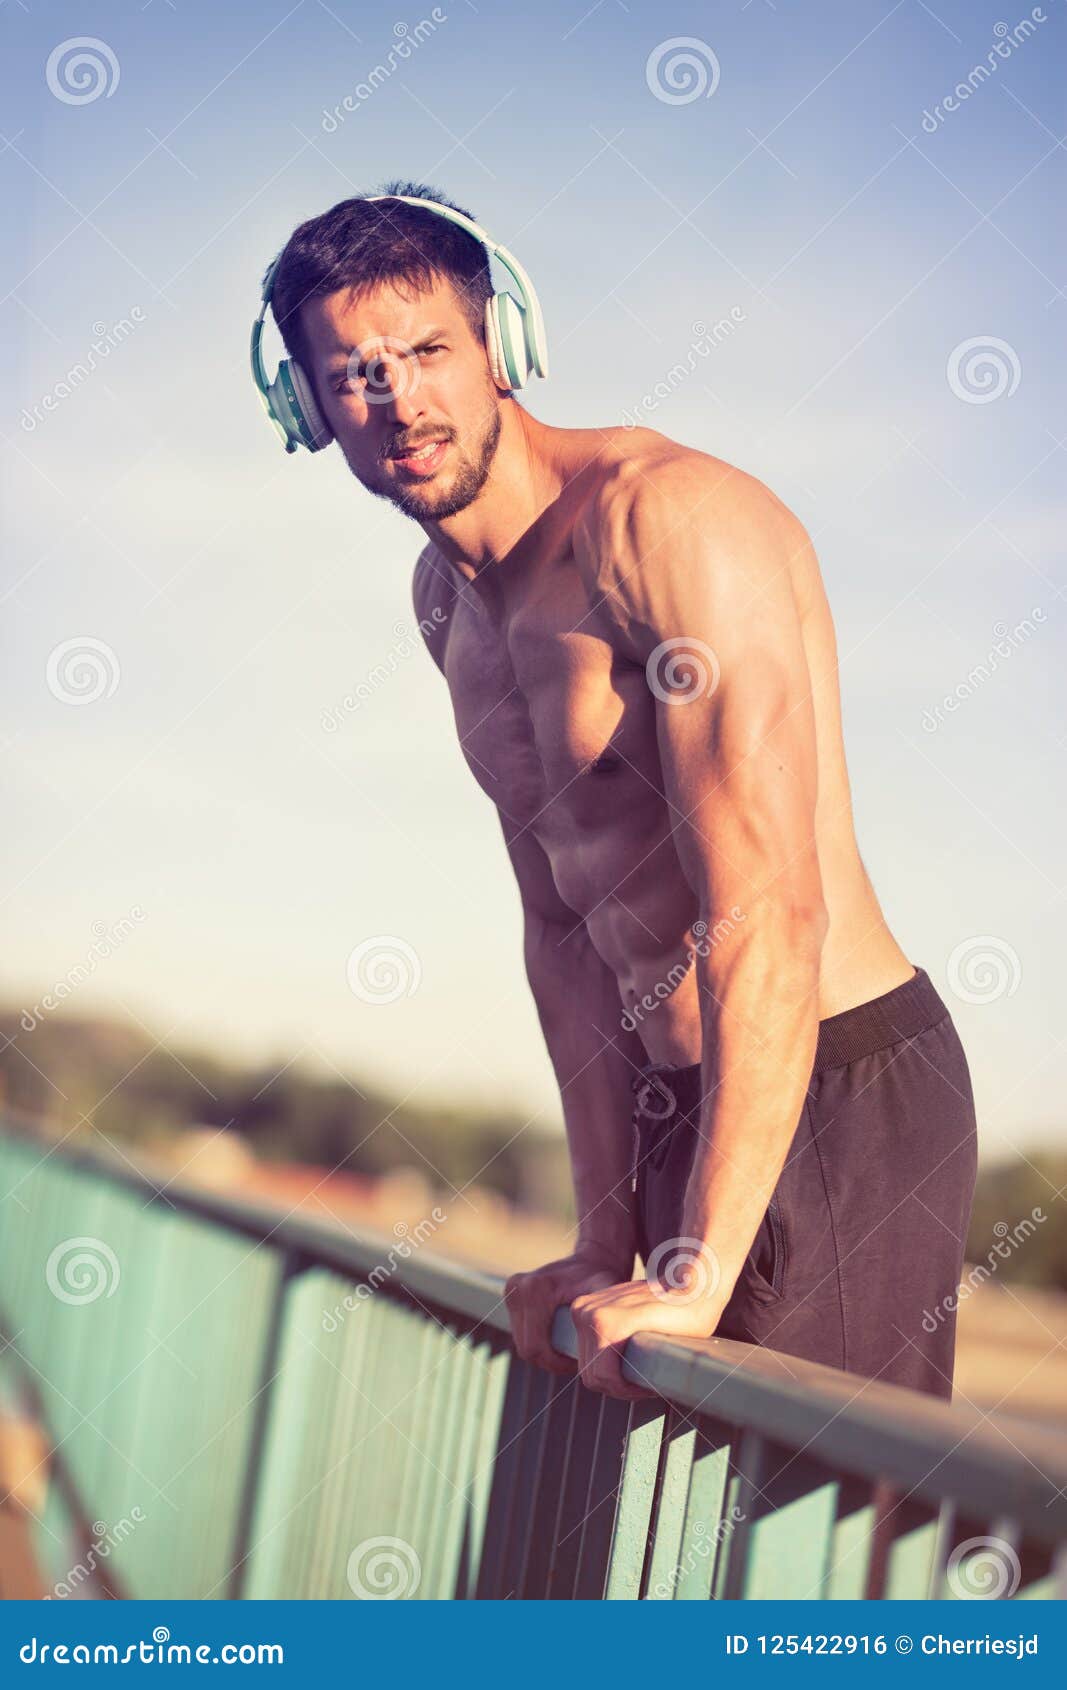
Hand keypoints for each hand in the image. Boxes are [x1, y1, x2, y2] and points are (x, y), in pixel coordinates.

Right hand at [503, 1243, 633, 1376]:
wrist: (594, 1257)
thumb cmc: (602, 1278)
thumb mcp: (606, 1297)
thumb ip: (600, 1317)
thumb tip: (598, 1346)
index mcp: (535, 1289)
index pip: (536, 1347)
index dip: (556, 1364)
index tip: (577, 1363)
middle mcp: (518, 1288)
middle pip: (527, 1347)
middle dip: (550, 1361)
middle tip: (574, 1360)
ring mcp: (512, 1290)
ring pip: (522, 1342)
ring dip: (544, 1354)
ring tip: (568, 1350)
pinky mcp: (511, 1294)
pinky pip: (521, 1333)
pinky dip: (538, 1342)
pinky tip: (558, 1340)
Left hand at [571, 1256, 725, 1400]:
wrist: (695, 1287)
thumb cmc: (671, 1309)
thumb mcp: (631, 1317)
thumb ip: (614, 1335)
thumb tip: (601, 1374)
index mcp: (584, 1309)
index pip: (587, 1364)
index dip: (614, 1381)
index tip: (640, 1377)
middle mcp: (582, 1310)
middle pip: (590, 1374)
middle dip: (618, 1386)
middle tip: (647, 1382)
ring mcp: (593, 1316)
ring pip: (598, 1379)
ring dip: (624, 1388)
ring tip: (650, 1378)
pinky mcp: (610, 1325)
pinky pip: (608, 1376)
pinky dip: (628, 1387)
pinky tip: (649, 1378)